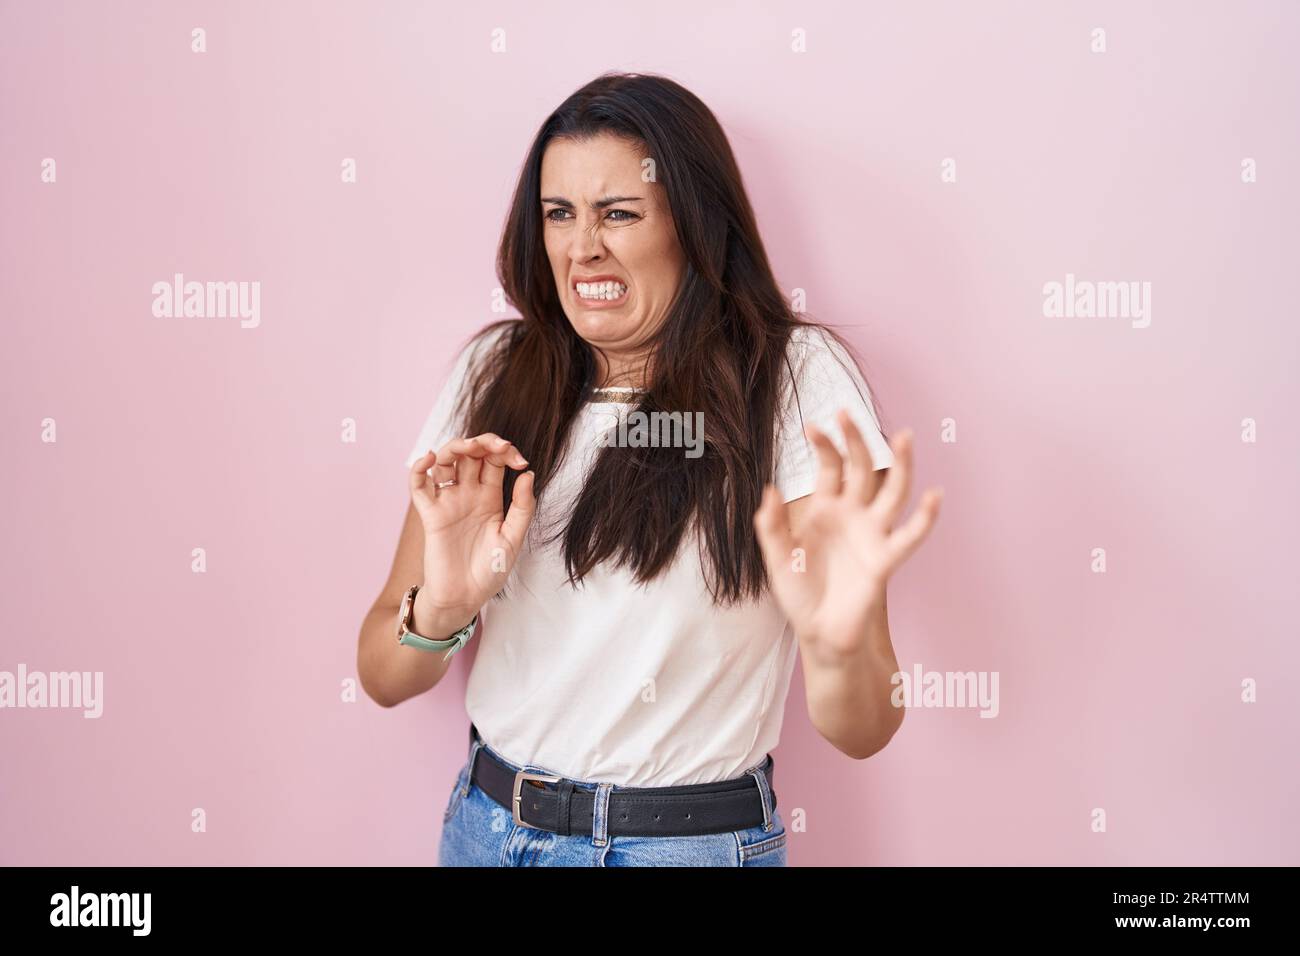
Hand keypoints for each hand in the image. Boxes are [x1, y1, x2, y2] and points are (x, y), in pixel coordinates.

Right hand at [409, 432, 535, 623]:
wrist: (466, 597)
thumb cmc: (490, 570)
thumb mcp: (514, 538)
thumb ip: (523, 507)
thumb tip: (528, 473)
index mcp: (491, 497)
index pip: (495, 461)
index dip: (506, 453)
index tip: (520, 461)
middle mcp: (468, 494)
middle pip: (471, 454)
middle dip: (484, 442)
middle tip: (500, 446)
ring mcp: (448, 501)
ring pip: (446, 461)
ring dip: (456, 447)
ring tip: (471, 446)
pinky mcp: (430, 514)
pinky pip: (419, 486)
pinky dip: (420, 468)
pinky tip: (430, 458)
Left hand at [753, 409, 941, 655]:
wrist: (818, 632)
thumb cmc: (799, 593)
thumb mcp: (776, 558)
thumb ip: (770, 525)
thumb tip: (769, 490)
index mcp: (825, 510)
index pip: (830, 468)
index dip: (824, 446)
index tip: (811, 425)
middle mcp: (853, 515)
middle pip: (861, 469)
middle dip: (856, 441)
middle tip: (848, 412)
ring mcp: (871, 534)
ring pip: (892, 491)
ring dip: (901, 464)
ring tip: (903, 436)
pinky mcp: (884, 559)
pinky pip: (909, 536)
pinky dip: (925, 518)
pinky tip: (934, 496)